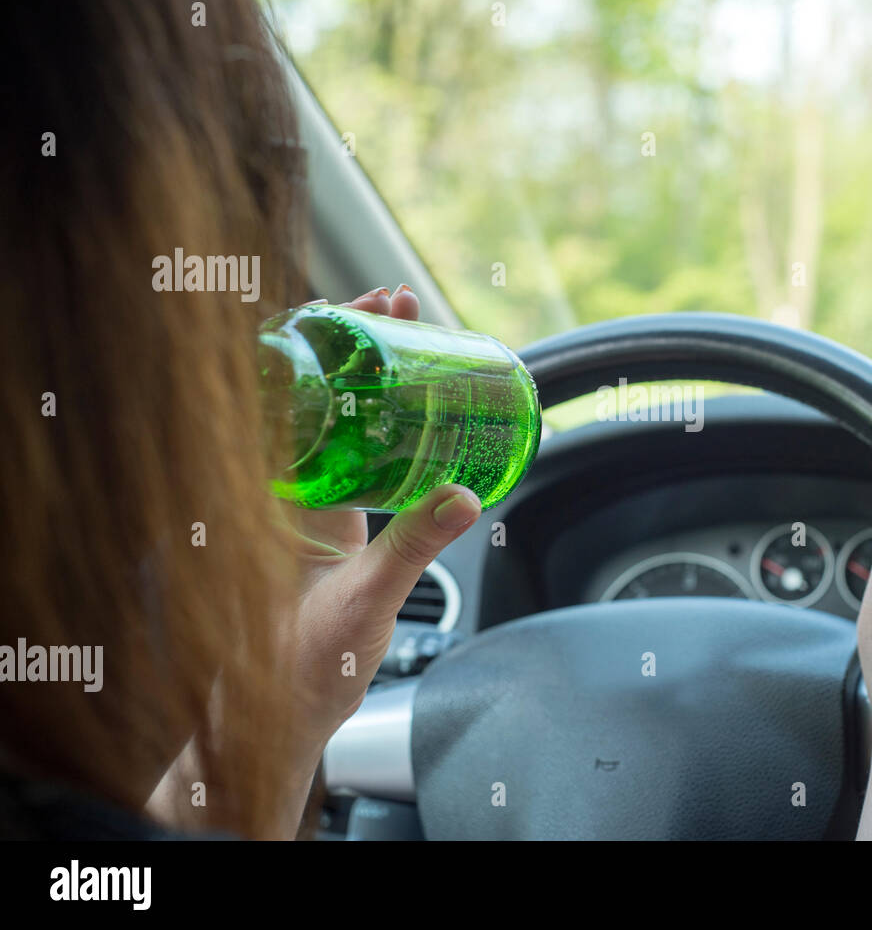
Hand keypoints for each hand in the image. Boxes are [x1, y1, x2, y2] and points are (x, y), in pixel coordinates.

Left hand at [284, 285, 480, 749]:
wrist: (286, 711)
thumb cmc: (298, 666)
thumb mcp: (362, 603)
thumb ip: (412, 550)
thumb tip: (463, 497)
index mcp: (267, 499)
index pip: (284, 395)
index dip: (317, 342)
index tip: (359, 307)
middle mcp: (281, 490)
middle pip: (311, 390)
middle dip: (351, 338)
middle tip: (395, 300)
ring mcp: (306, 500)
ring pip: (332, 414)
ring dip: (367, 370)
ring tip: (404, 326)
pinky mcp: (333, 518)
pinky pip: (353, 449)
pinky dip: (381, 414)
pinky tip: (411, 396)